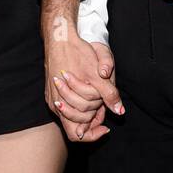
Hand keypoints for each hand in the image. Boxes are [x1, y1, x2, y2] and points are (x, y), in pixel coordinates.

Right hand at [42, 16, 121, 141]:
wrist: (61, 38)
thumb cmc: (77, 54)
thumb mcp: (97, 75)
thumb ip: (108, 95)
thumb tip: (120, 111)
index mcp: (63, 104)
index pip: (77, 134)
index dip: (92, 134)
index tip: (106, 126)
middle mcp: (55, 104)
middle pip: (77, 125)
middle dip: (93, 119)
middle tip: (106, 106)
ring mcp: (53, 97)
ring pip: (73, 113)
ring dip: (88, 110)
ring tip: (99, 97)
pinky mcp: (53, 89)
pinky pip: (68, 104)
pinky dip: (81, 101)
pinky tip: (90, 90)